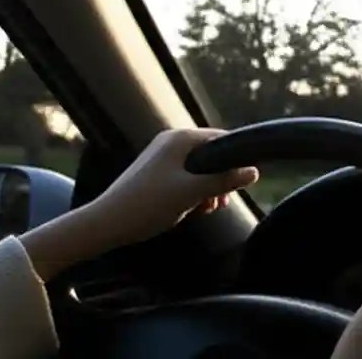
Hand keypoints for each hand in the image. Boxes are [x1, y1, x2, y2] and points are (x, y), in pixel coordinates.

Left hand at [21, 128, 256, 280]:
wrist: (107, 223)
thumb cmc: (150, 204)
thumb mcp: (193, 193)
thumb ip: (225, 181)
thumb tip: (254, 172)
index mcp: (180, 139)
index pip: (221, 139)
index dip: (235, 160)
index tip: (241, 185)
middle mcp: (170, 142)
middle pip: (210, 155)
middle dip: (220, 179)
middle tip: (220, 203)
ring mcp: (161, 157)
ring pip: (198, 169)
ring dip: (207, 189)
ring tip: (206, 209)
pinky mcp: (155, 173)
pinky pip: (184, 177)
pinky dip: (192, 192)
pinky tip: (191, 211)